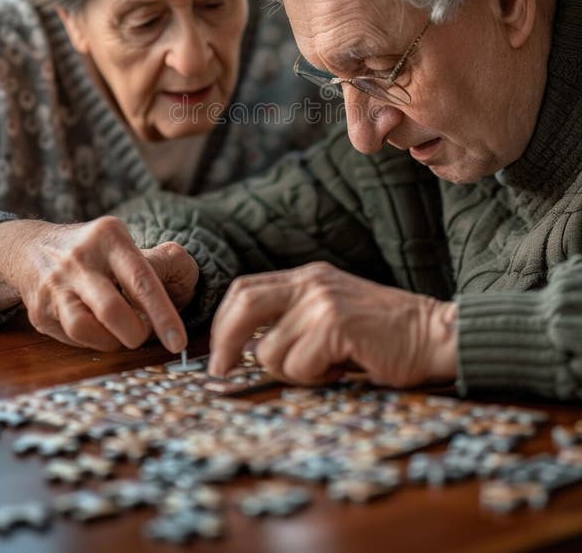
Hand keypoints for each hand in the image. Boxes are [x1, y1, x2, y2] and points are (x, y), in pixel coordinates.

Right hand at [0, 216, 198, 351]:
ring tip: (117, 331)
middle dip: (135, 332)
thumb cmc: (94, 252)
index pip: (140, 280)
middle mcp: (80, 259)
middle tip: (141, 334)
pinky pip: (71, 338)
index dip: (162, 314)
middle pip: (112, 309)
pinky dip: (92, 341)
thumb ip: (160, 261)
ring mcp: (55, 286)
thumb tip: (187, 281)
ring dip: (110, 340)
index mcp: (109, 238)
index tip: (178, 342)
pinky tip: (96, 328)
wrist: (30, 249)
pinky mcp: (40, 311)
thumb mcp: (123, 242)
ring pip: (85, 328)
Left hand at [209, 262, 456, 386]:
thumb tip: (248, 350)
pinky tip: (343, 368)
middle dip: (225, 342)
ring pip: (271, 350)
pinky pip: (298, 365)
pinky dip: (315, 378)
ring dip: (293, 372)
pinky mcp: (336, 324)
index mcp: (308, 277)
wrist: (435, 335)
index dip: (223, 323)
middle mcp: (311, 282)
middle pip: (243, 305)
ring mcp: (323, 301)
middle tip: (223, 372)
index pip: (245, 289)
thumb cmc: (383, 337)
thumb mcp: (332, 314)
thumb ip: (295, 321)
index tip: (219, 355)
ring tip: (328, 366)